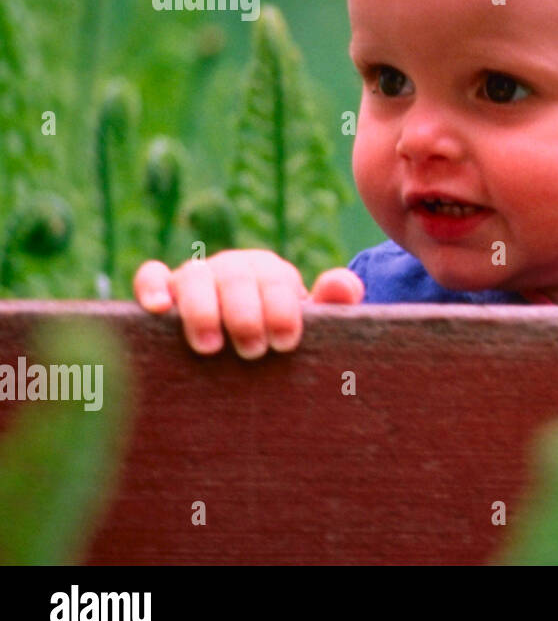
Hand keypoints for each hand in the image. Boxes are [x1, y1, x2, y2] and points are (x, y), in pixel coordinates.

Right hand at [133, 249, 364, 358]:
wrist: (251, 341)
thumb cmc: (282, 335)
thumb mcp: (313, 323)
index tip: (286, 342)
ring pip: (194, 277)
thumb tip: (344, 285)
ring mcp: (198, 277)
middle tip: (253, 352)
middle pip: (236, 279)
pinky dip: (152, 286)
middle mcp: (234, 268)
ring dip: (202, 310)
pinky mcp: (166, 289)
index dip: (282, 309)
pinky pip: (151, 275)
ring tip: (211, 348)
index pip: (276, 279)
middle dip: (245, 315)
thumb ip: (334, 303)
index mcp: (271, 272)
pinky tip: (157, 309)